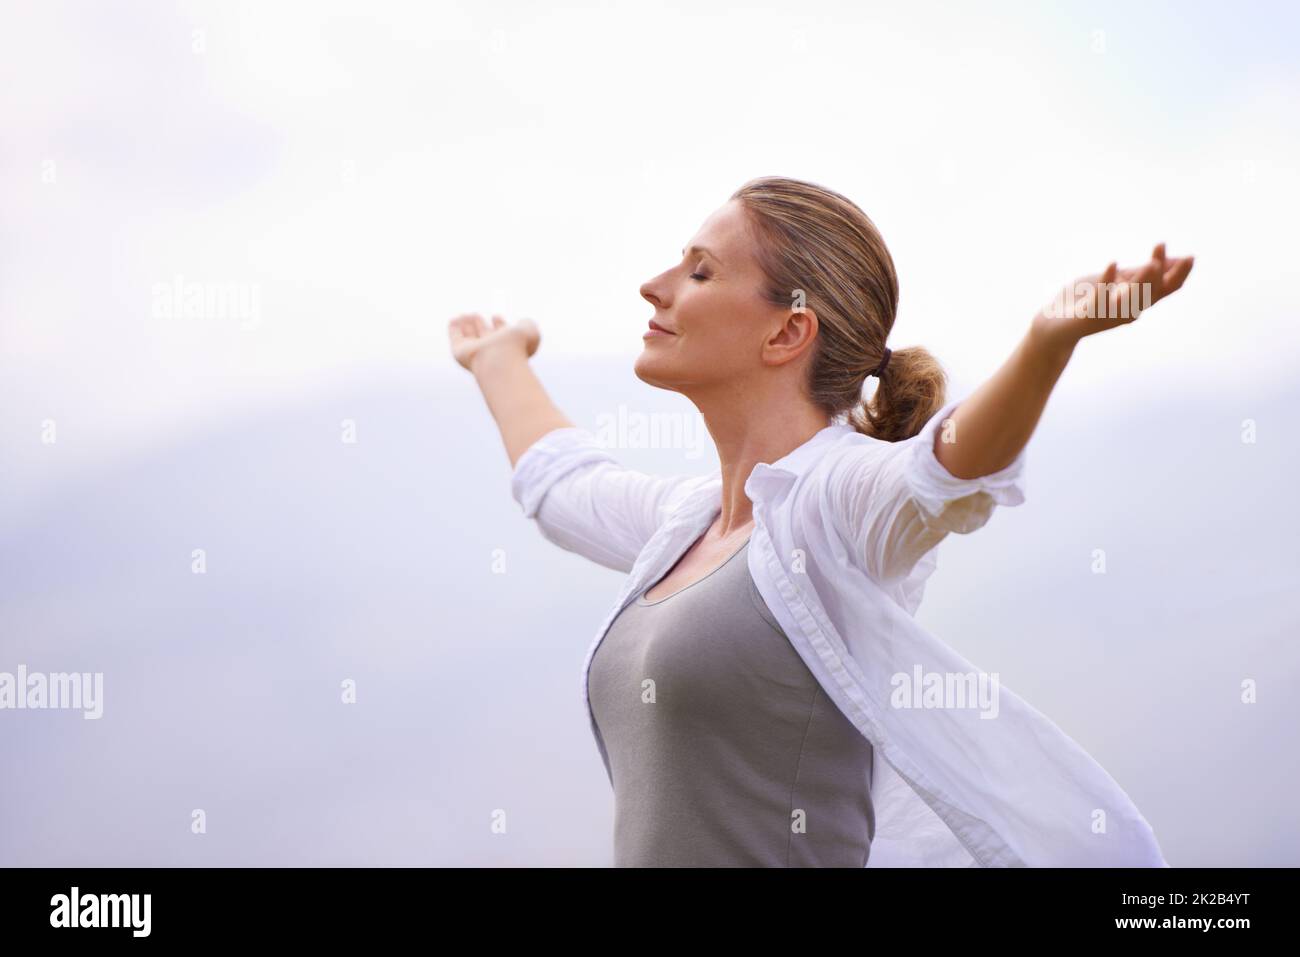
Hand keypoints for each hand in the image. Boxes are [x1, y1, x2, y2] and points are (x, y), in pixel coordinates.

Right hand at [448, 313, 539, 371]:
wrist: (500, 361)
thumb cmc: (517, 348)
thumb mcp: (530, 332)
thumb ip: (528, 325)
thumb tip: (523, 321)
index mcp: (506, 348)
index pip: (500, 335)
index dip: (499, 325)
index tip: (496, 316)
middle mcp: (490, 351)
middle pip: (483, 337)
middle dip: (480, 325)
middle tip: (476, 315)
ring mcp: (474, 352)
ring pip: (469, 337)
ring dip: (467, 325)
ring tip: (466, 315)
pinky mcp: (460, 352)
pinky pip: (455, 338)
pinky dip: (454, 329)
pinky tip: (454, 320)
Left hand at [1032, 244, 1194, 348]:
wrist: (1053, 324)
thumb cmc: (1086, 300)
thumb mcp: (1118, 281)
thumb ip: (1141, 271)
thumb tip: (1175, 258)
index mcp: (1139, 300)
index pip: (1168, 288)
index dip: (1180, 273)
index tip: (1189, 255)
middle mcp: (1129, 310)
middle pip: (1153, 293)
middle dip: (1161, 270)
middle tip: (1162, 246)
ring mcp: (1110, 314)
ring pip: (1132, 299)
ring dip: (1142, 279)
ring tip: (1150, 262)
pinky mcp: (1089, 315)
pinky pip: (1100, 299)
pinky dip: (1107, 280)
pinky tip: (1112, 263)